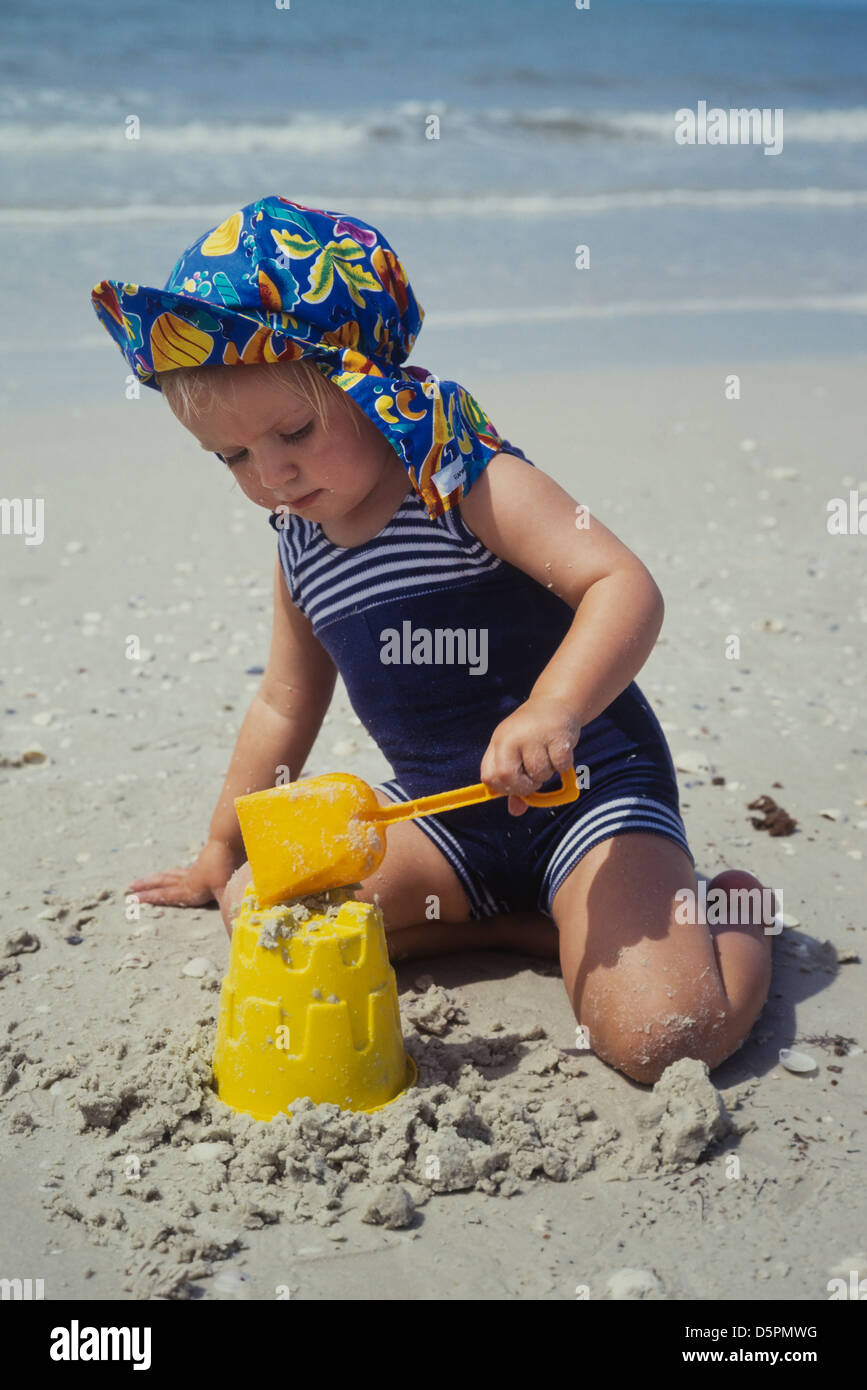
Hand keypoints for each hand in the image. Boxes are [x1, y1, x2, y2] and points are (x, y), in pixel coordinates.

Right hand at [126, 840, 242, 907]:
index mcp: (191, 888)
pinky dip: (177, 872)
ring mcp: (197, 869)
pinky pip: (185, 869)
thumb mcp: (228, 892)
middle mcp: (189, 879)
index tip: (132, 900)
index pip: (165, 894)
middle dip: (146, 885)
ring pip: (172, 873)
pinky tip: (182, 872)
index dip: (149, 898)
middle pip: (163, 881)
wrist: (230, 839)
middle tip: (131, 886)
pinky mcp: (205, 862)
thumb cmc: (229, 867)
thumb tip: (234, 929)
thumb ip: (229, 910)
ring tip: (149, 878)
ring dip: (158, 876)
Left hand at [480, 695, 581, 815]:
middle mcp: (511, 737)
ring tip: (548, 757)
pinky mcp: (557, 735)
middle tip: (534, 778)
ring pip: (539, 774)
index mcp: (498, 742)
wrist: (556, 703)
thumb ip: (513, 783)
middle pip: (508, 777)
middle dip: (524, 787)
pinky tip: (560, 751)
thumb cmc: (532, 735)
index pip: (489, 777)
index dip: (503, 788)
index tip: (515, 786)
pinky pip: (560, 766)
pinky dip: (563, 767)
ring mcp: (534, 735)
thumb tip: (515, 811)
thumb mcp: (516, 754)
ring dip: (547, 774)